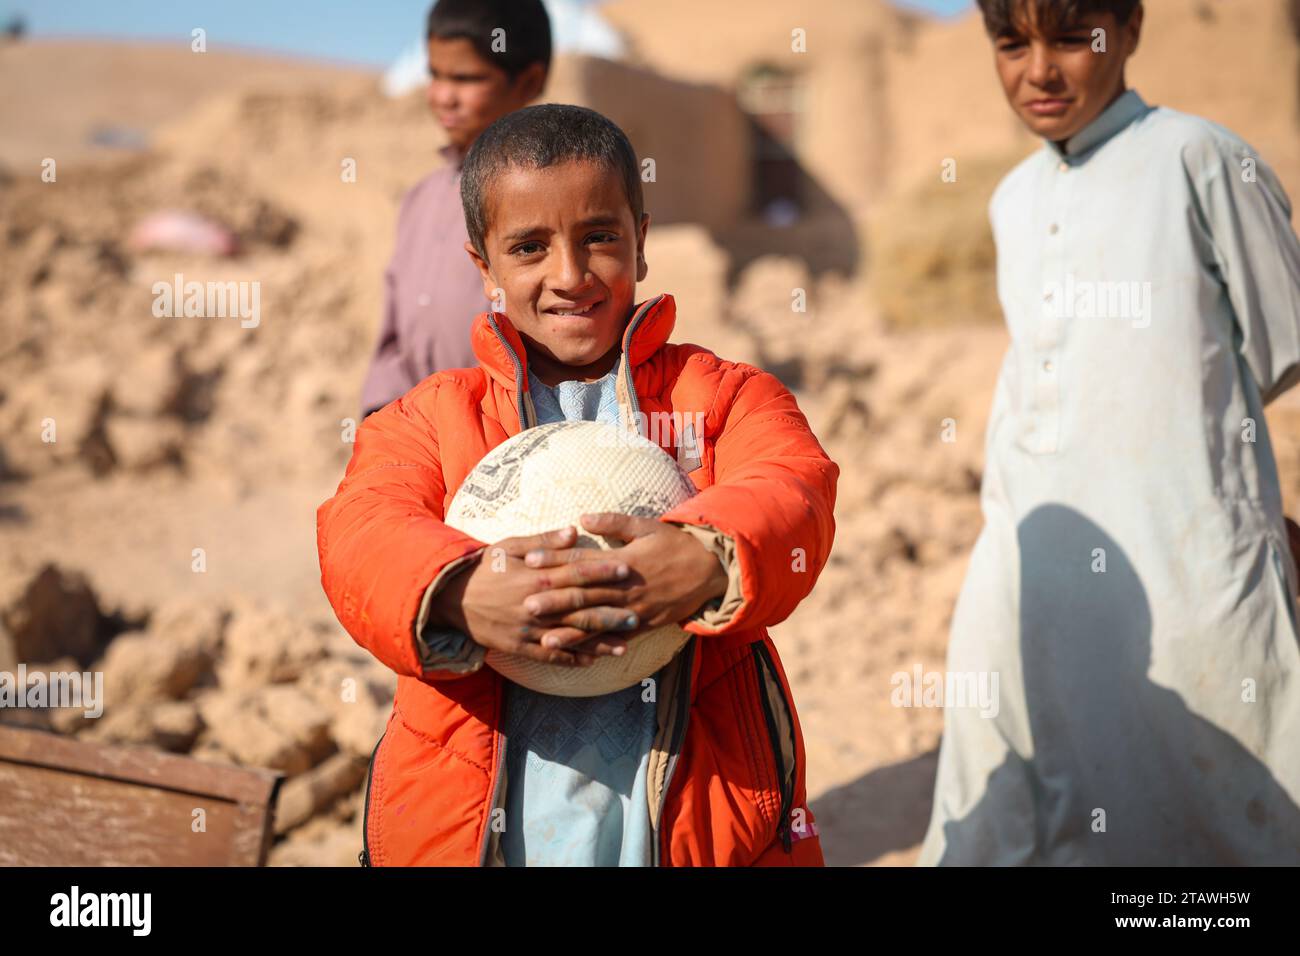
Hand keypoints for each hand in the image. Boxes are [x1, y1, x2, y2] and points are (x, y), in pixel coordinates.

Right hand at [431, 526, 639, 666]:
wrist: (450, 599)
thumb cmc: (484, 568)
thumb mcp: (509, 546)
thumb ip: (543, 541)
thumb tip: (573, 531)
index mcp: (534, 577)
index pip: (575, 573)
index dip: (602, 571)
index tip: (626, 569)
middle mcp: (534, 604)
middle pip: (579, 607)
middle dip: (610, 610)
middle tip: (638, 611)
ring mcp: (527, 629)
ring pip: (570, 636)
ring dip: (598, 641)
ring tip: (625, 643)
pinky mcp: (519, 646)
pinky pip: (550, 656)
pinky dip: (572, 659)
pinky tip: (593, 661)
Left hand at [519, 512, 728, 651]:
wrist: (710, 571)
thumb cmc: (675, 544)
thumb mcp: (648, 526)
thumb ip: (614, 522)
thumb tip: (581, 518)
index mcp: (623, 561)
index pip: (582, 561)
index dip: (554, 559)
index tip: (530, 560)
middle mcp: (625, 588)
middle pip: (584, 595)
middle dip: (554, 601)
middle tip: (525, 606)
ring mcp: (634, 610)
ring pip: (597, 623)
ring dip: (570, 631)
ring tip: (544, 639)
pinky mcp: (643, 625)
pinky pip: (616, 638)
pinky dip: (597, 648)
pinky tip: (578, 655)